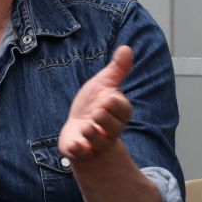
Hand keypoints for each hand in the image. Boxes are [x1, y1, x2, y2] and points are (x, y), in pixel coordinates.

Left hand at [58, 46, 133, 161]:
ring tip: (86, 126)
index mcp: (117, 113)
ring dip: (92, 133)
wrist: (77, 129)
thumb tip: (127, 48)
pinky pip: (82, 153)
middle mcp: (109, 130)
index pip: (123, 110)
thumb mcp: (104, 85)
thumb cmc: (93, 106)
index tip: (108, 97)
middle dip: (104, 118)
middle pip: (113, 126)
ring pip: (99, 140)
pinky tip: (75, 145)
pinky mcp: (81, 151)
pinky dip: (78, 149)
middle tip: (96, 112)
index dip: (116, 104)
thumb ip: (117, 70)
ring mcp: (95, 142)